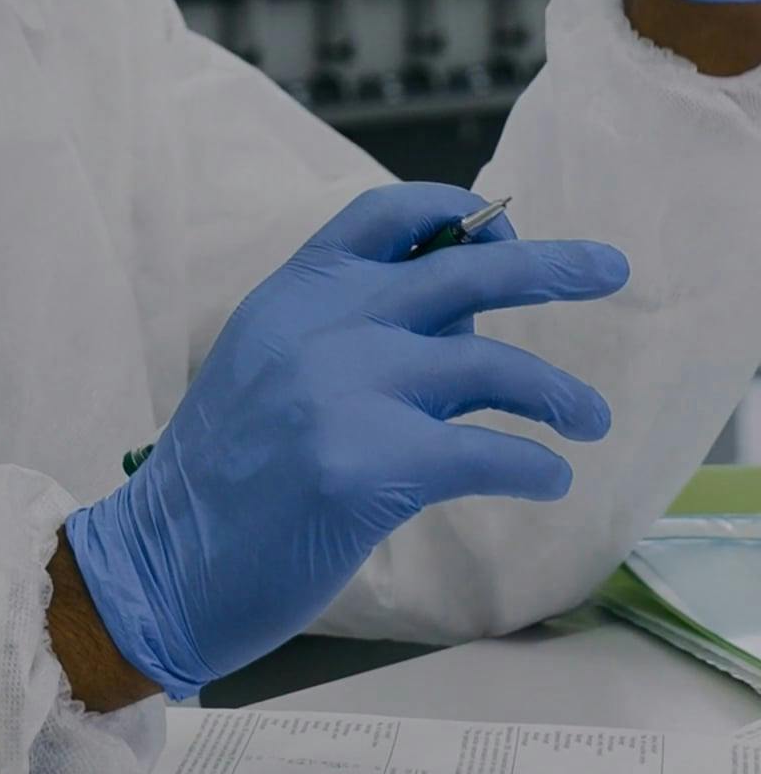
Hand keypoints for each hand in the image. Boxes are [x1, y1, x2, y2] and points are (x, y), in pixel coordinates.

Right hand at [63, 188, 626, 697]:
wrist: (163, 561)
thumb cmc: (222, 475)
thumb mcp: (269, 365)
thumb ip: (350, 331)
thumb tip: (462, 321)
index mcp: (293, 293)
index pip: (386, 214)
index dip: (455, 211)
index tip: (504, 229)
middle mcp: (323, 325)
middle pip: (461, 270)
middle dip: (547, 265)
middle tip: (611, 267)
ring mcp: (345, 392)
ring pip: (488, 366)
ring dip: (556, 391)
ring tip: (592, 418)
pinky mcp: (368, 468)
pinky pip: (484, 454)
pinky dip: (531, 466)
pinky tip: (548, 480)